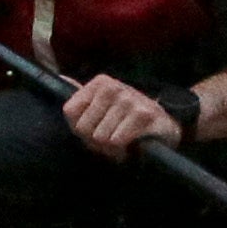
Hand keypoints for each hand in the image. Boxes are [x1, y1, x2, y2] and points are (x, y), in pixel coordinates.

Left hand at [61, 73, 177, 160]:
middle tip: (111, 137)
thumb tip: (62, 78)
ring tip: (122, 140)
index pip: (70, 113)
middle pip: (84, 129)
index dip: (80, 129)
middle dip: (96, 140)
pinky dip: (122, 149)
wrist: (164, 126)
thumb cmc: (126, 121)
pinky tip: (131, 143)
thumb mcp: (101, 108)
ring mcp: (129, 99)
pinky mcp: (143, 114)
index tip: (95, 127)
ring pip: (101, 137)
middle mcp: (113, 87)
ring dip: (111, 147)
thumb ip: (80, 99)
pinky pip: (117, 141)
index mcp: (100, 83)